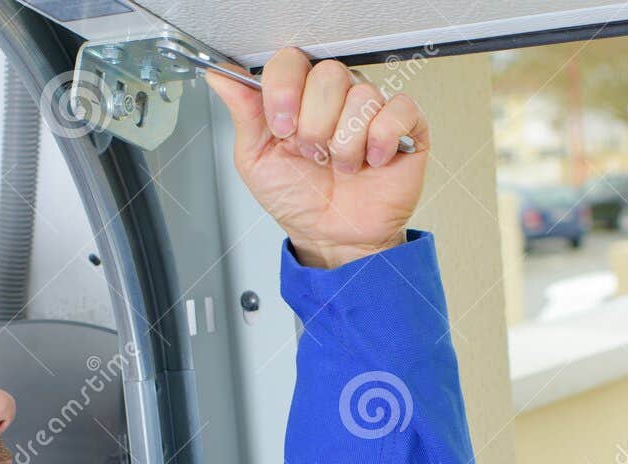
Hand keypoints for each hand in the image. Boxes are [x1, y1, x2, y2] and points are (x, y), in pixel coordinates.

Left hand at [204, 48, 428, 269]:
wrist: (332, 239)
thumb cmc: (298, 200)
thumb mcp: (257, 159)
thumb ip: (243, 113)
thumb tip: (221, 76)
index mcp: (299, 96)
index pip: (291, 60)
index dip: (285, 91)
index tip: (282, 129)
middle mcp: (335, 96)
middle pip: (329, 75)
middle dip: (315, 126)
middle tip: (314, 155)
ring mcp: (371, 109)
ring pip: (361, 96)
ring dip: (345, 144)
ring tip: (341, 166)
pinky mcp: (406, 127)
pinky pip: (398, 110)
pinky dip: (380, 140)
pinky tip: (371, 161)